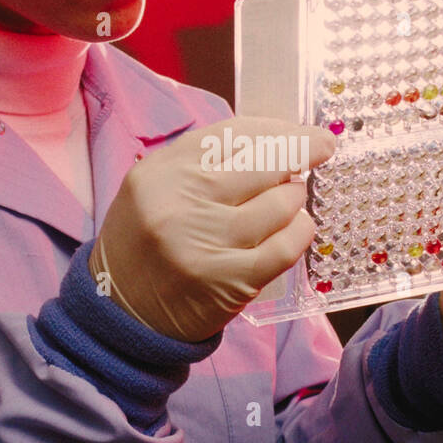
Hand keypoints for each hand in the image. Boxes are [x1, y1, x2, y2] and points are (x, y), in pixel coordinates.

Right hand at [89, 116, 335, 341]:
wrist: (121, 313)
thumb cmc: (146, 243)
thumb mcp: (154, 188)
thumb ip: (203, 162)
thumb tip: (271, 140)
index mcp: (160, 172)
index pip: (232, 134)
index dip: (277, 128)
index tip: (303, 131)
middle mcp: (181, 203)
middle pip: (262, 162)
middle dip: (302, 150)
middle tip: (321, 148)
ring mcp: (206, 244)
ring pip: (279, 203)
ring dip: (295, 196)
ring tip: (291, 198)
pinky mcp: (230, 281)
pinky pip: (285, 246)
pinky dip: (300, 232)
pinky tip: (297, 227)